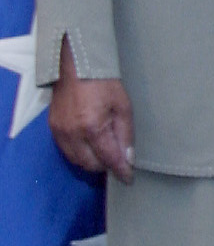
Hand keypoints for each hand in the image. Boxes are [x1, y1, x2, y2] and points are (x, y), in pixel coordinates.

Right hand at [47, 41, 132, 182]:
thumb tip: (128, 158)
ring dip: (92, 162)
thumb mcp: (123, 106)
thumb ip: (126, 134)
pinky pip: (67, 151)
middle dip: (106, 166)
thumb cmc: (104, 83)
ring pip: (76, 161)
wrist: (76, 67)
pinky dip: (80, 154)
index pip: (108, 159)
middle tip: (118, 161)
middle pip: (90, 165)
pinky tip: (91, 146)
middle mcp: (73, 134)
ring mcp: (60, 132)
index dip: (120, 171)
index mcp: (92, 127)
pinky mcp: (53, 129)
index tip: (128, 178)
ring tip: (106, 153)